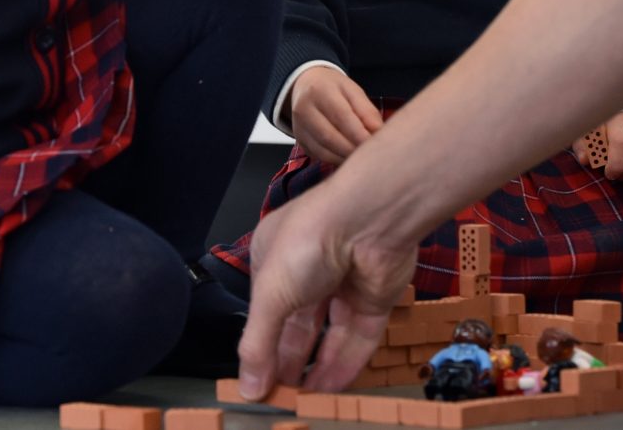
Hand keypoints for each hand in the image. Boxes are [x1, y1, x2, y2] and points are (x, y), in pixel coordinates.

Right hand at [237, 187, 417, 398]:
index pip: (264, 313)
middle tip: (280, 398)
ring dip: (317, 369)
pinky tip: (332, 389)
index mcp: (274, 259)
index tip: (256, 383)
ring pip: (328, 336)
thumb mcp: (270, 293)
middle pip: (297, 328)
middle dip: (288, 364)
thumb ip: (258, 343)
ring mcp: (343, 284)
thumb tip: (248, 386)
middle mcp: (309, 271)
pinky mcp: (373, 298)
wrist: (370, 219)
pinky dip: (346, 363)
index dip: (261, 347)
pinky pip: (358, 338)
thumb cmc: (312, 236)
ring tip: (304, 402)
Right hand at [290, 68, 383, 165]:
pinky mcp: (299, 141)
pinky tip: (348, 159)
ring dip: (345, 158)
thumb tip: (379, 133)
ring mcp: (298, 127)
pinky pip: (318, 156)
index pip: (341, 116)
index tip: (376, 144)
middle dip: (353, 149)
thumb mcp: (353, 91)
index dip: (359, 134)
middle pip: (329, 137)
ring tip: (362, 159)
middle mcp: (304, 109)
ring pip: (323, 151)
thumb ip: (367, 111)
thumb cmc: (334, 88)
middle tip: (371, 155)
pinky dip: (336, 161)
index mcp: (320, 91)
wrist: (306, 85)